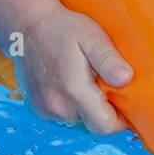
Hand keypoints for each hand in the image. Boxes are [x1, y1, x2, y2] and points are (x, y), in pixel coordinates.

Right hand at [14, 5, 132, 135]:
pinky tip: (74, 85)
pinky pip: (66, 117)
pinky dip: (75, 106)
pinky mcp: (40, 110)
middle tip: (107, 85)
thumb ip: (109, 60)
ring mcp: (46, 110)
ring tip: (89, 81)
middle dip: (106, 112)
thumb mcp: (92, 37)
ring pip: (80, 122)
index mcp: (74, 90)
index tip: (126, 103)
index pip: (105, 126)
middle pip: (94, 126)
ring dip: (90, 109)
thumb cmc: (63, 29)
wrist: (27, 27)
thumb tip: (126, 79)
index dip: (121, 120)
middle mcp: (58, 107)